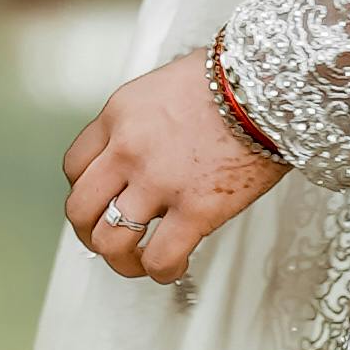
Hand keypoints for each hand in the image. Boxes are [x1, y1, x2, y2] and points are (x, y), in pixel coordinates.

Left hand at [63, 48, 280, 290]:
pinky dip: (162, 271)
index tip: (102, 200)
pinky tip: (175, 266)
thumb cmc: (234, 78)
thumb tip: (153, 145)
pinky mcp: (195, 209)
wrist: (273, 84)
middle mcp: (128, 150)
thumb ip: (147, 118)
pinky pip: (160, 258)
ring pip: (110, 242)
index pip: (75, 166)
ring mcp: (159, 182)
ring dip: (121, 261)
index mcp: (119, 115)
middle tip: (108, 240)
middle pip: (80, 208)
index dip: (86, 191)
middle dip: (90, 232)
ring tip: (140, 263)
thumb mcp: (168, 84)